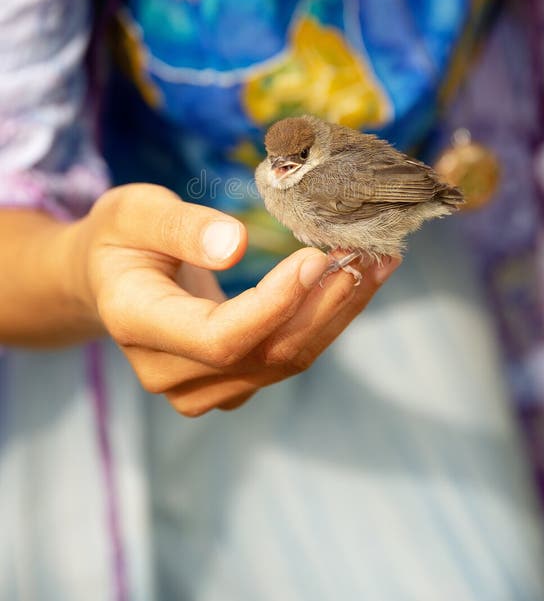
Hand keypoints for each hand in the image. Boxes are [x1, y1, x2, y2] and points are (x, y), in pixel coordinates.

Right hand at [66, 183, 399, 415]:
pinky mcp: (229, 384)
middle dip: (324, 304)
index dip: (274, 306)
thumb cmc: (121, 238)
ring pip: (286, 361)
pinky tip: (358, 280)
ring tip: (378, 261)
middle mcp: (168, 372)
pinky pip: (288, 358)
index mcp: (137, 323)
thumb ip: (181, 228)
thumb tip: (235, 244)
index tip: (316, 259)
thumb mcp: (135, 212)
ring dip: (338, 312)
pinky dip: (327, 319)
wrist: (108, 280)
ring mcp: (200, 387)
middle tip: (368, 252)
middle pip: (264, 354)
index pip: (217, 336)